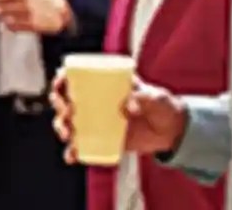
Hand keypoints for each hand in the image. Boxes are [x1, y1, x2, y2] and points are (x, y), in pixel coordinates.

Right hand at [50, 71, 187, 163]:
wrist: (172, 131)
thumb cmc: (163, 106)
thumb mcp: (156, 97)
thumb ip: (143, 98)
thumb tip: (128, 107)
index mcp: (104, 83)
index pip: (76, 76)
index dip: (63, 78)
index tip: (61, 84)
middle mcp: (95, 101)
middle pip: (65, 99)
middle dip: (60, 105)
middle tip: (68, 113)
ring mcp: (96, 121)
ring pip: (68, 122)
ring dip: (61, 126)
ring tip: (68, 134)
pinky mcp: (100, 140)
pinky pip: (81, 146)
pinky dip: (73, 151)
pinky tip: (72, 156)